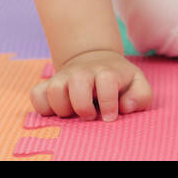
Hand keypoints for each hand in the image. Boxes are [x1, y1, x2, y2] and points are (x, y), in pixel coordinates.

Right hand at [31, 49, 152, 121]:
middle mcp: (83, 72)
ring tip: (73, 114)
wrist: (95, 60)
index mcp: (107, 72)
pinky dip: (43, 106)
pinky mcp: (47, 84)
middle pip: (77, 82)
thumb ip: (141, 96)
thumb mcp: (136, 84)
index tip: (110, 117)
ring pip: (54, 89)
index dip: (108, 102)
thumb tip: (126, 107)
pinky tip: (56, 111)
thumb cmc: (118, 80)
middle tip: (89, 116)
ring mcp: (63, 77)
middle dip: (83, 105)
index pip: (106, 80)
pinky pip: (36, 94)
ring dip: (63, 107)